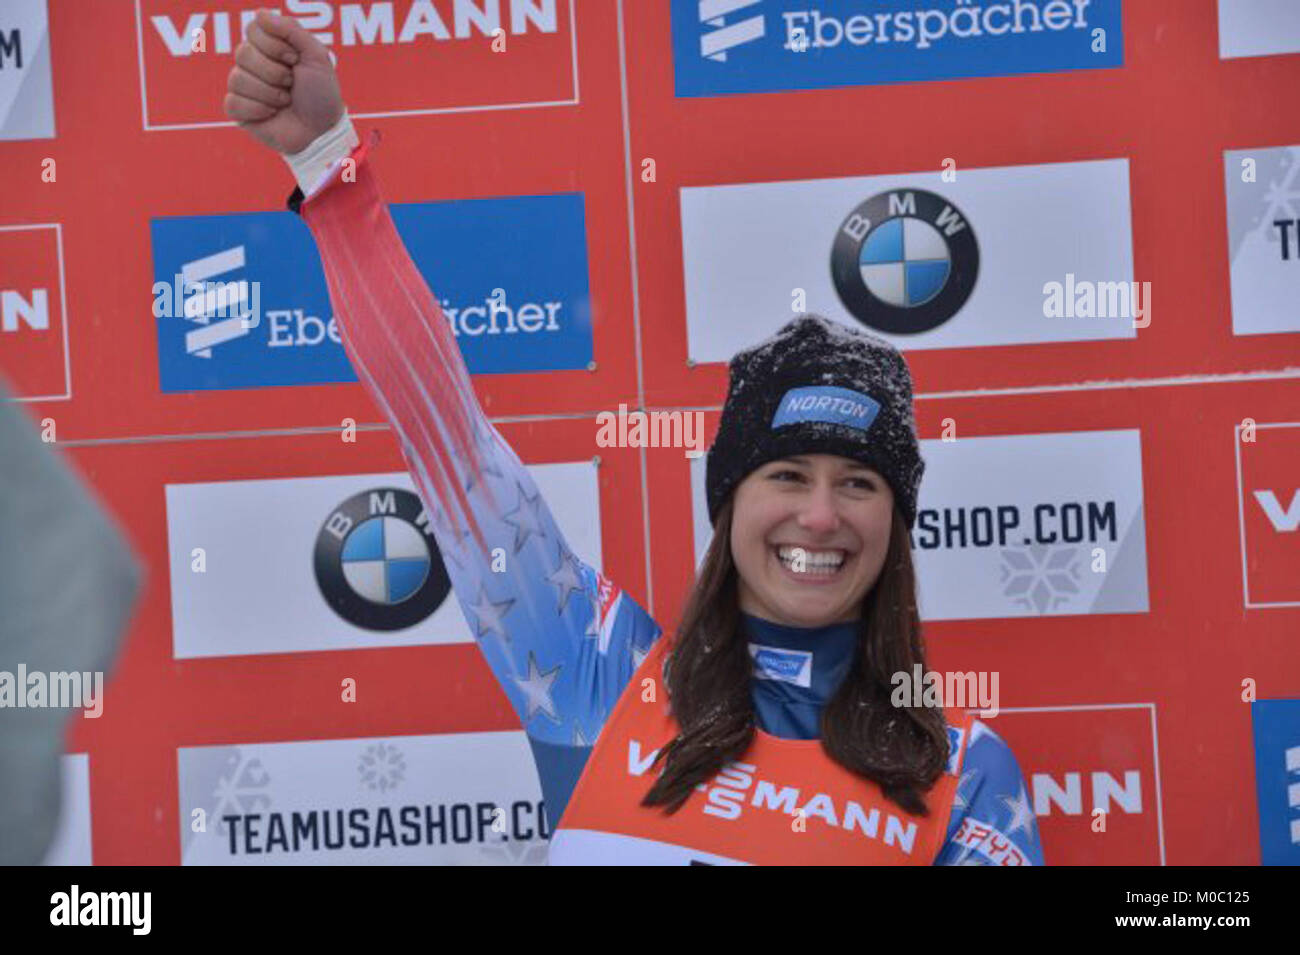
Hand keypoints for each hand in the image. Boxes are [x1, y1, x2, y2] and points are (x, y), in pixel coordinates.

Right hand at [223, 8, 343, 154]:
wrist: (322, 131)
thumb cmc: (321, 94)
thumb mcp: (316, 56)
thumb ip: (292, 30)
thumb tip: (260, 14)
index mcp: (268, 46)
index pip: (253, 29)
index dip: (275, 45)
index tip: (294, 60)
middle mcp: (252, 62)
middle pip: (243, 53)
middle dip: (274, 72)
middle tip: (291, 83)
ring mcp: (243, 86)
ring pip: (237, 78)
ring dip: (270, 93)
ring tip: (285, 101)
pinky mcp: (238, 110)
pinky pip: (233, 102)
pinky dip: (258, 109)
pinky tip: (272, 114)